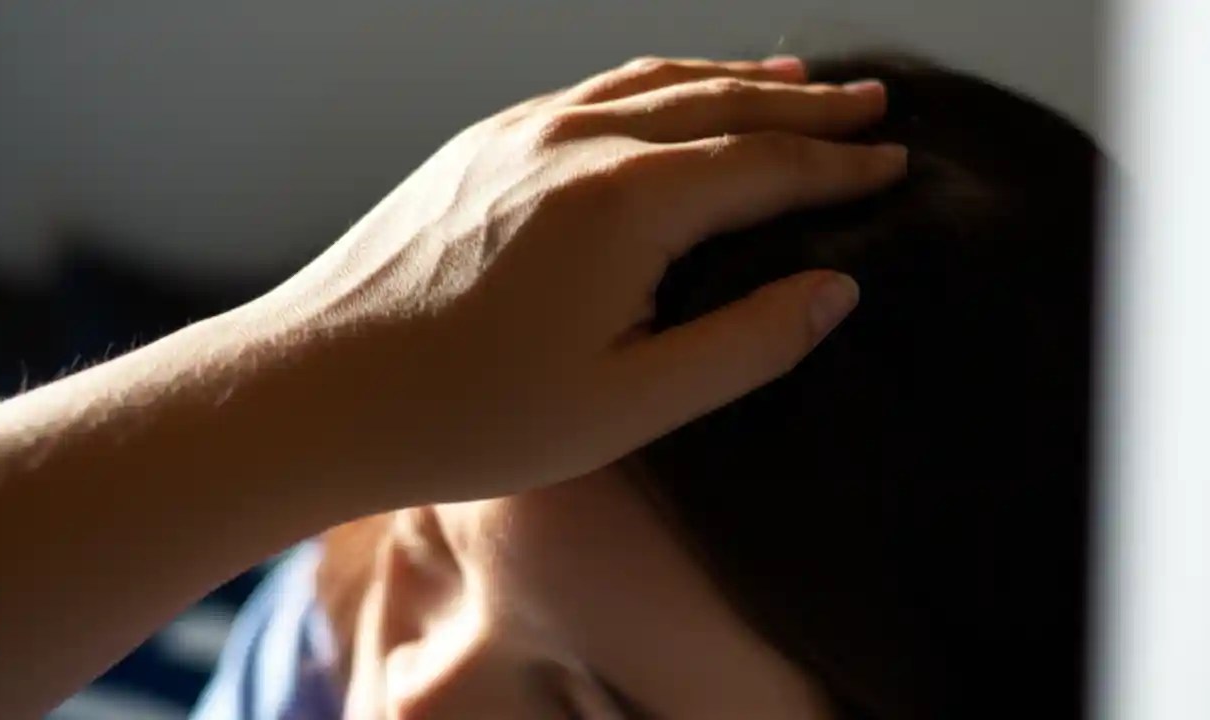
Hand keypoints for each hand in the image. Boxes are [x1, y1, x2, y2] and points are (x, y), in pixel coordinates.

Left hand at [242, 55, 907, 506]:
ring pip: (654, 84)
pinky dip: (657, 85)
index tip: (896, 163)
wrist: (313, 388)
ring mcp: (519, 131)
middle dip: (805, 103)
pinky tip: (671, 97)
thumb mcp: (629, 404)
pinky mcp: (479, 143)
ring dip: (733, 80)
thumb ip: (746, 344)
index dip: (839, 166)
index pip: (764, 165)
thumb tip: (834, 288)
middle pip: (720, 105)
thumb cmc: (467, 415)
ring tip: (793, 77)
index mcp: (624, 202)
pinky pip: (593, 90)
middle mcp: (575, 141)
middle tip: (873, 102)